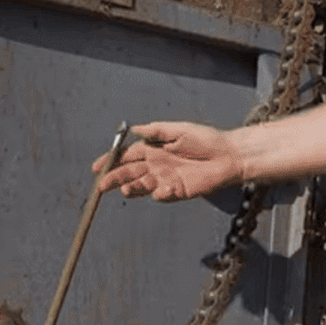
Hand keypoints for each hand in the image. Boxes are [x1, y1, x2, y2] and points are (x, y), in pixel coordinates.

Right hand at [93, 121, 242, 202]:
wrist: (229, 156)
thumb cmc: (207, 140)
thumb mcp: (180, 130)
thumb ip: (157, 132)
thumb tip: (135, 129)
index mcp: (153, 150)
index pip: (127, 156)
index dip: (111, 161)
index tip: (96, 167)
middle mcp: (156, 166)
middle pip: (130, 173)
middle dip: (114, 179)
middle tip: (102, 185)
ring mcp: (165, 180)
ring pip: (142, 186)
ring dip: (132, 188)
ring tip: (125, 189)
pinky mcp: (178, 192)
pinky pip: (164, 195)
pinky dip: (160, 194)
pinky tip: (161, 190)